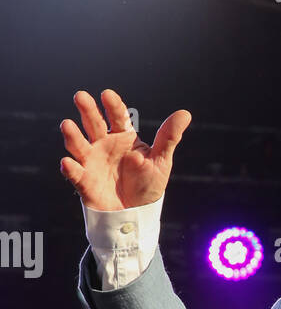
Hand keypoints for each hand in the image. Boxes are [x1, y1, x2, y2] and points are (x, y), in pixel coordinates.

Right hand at [59, 89, 190, 210]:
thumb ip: (169, 137)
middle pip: (93, 124)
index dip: (112, 105)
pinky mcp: (85, 181)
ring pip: (79, 145)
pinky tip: (67, 163)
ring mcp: (92, 162)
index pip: (117, 117)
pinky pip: (75, 174)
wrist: (137, 214)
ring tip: (67, 125)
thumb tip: (185, 114)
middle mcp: (104, 145)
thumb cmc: (148, 184)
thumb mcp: (161, 161)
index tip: (107, 95)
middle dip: (87, 110)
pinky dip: (70, 169)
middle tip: (80, 96)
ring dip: (72, 136)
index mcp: (123, 138)